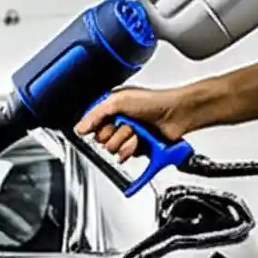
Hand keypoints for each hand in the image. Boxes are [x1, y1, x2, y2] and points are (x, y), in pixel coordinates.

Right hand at [74, 85, 208, 162]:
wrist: (178, 113)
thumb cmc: (154, 101)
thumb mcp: (119, 100)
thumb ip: (95, 114)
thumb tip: (79, 128)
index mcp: (111, 109)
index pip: (91, 125)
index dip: (98, 127)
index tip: (107, 123)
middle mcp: (118, 122)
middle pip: (102, 140)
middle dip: (115, 134)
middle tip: (127, 126)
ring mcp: (128, 136)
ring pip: (114, 150)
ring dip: (126, 142)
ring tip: (137, 133)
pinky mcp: (138, 147)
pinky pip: (126, 156)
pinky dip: (132, 151)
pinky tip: (138, 144)